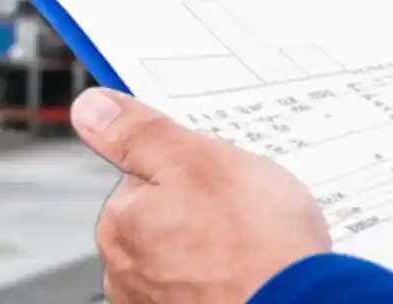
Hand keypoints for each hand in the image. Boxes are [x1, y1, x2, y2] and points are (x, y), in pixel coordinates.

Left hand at [70, 88, 330, 303]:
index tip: (220, 168)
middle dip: (203, 206)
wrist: (300, 303)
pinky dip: (230, 273)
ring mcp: (159, 302)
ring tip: (259, 239)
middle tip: (246, 203)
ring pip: (189, 252)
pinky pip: (210, 282)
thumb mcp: (197, 160)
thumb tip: (92, 108)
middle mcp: (128, 272)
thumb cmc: (256, 243)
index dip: (189, 163)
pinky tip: (258, 267)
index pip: (145, 174)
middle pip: (166, 216)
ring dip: (218, 244)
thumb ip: (139, 134)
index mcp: (121, 224)